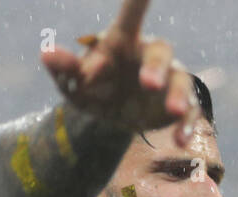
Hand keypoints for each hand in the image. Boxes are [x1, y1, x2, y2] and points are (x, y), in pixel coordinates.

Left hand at [41, 0, 200, 144]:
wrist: (110, 118)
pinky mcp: (181, 106)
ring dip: (180, 95)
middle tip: (147, 84)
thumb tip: (46, 54)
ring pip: (183, 80)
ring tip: (174, 112)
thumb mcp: (73, 82)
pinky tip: (180, 141)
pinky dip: (186, 126)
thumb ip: (64, 68)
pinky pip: (191, 112)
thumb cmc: (92, 88)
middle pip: (161, 50)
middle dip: (156, 67)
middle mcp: (149, 56)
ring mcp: (169, 80)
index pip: (132, 14)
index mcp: (122, 41)